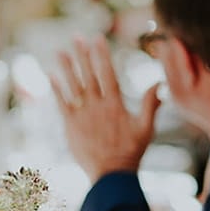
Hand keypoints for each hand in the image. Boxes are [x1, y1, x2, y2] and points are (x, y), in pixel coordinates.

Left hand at [49, 36, 160, 181]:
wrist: (111, 174)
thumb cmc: (131, 152)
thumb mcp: (146, 127)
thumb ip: (150, 104)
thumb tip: (159, 83)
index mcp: (115, 104)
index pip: (107, 73)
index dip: (101, 55)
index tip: (97, 38)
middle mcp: (97, 106)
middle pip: (88, 74)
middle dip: (82, 54)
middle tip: (76, 36)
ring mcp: (82, 115)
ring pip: (73, 86)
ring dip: (66, 67)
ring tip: (60, 51)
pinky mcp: (70, 125)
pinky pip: (61, 103)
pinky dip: (56, 89)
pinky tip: (51, 76)